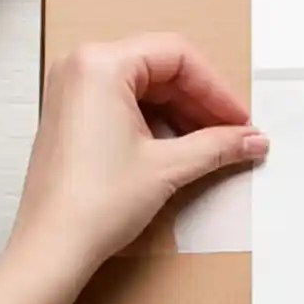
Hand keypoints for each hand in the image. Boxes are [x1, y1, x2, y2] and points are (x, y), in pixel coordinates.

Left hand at [10, 33, 267, 269]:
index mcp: (100, 64)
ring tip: (212, 143)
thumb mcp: (167, 166)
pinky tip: (181, 147)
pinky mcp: (71, 116)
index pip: (177, 56)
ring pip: (144, 86)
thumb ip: (217, 145)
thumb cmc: (92, 204)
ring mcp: (72, 91)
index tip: (239, 119)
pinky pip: (123, 102)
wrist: (51, 248)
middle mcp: (81, 68)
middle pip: (160, 67)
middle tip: (232, 132)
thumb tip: (251, 139)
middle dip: (201, 101)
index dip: (216, 88)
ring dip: (181, 112)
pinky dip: (156, 121)